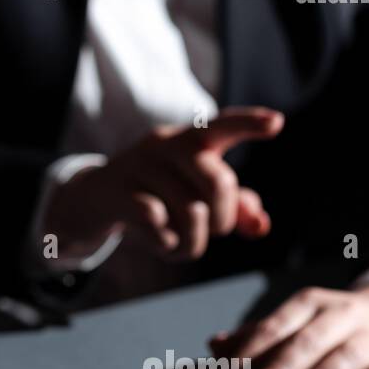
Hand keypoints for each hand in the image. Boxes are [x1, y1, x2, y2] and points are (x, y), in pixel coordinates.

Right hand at [43, 107, 283, 261]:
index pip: (222, 125)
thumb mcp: (195, 196)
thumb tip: (261, 225)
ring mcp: (138, 165)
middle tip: (213, 230)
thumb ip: (234, 207)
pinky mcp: (116, 191)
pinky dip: (167, 243)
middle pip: (218, 181)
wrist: (92, 200)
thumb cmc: (155, 196)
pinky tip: (161, 243)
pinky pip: (157, 222)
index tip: (277, 123)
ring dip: (194, 242)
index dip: (250, 124)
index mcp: (190, 140)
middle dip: (224, 218)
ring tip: (182, 244)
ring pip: (191, 212)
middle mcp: (165, 144)